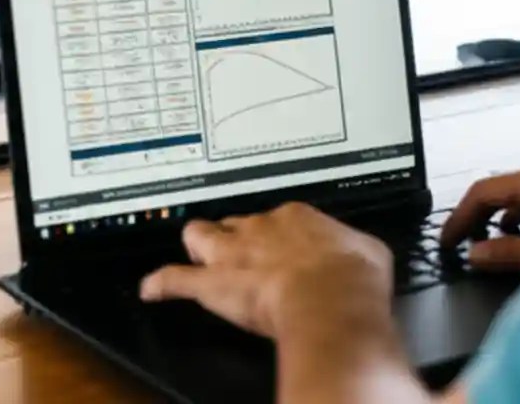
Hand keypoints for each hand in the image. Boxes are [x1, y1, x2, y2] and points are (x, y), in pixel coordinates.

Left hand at [140, 202, 393, 338]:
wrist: (332, 300)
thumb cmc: (353, 277)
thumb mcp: (368, 251)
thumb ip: (355, 248)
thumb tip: (362, 254)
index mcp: (296, 218)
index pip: (278, 218)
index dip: (278, 233)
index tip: (285, 244)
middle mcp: (259, 229)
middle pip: (236, 223)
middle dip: (235, 235)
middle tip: (239, 249)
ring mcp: (232, 255)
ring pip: (200, 237)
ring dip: (196, 244)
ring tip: (194, 252)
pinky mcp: (213, 285)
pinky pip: (175, 280)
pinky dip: (161, 285)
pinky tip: (151, 288)